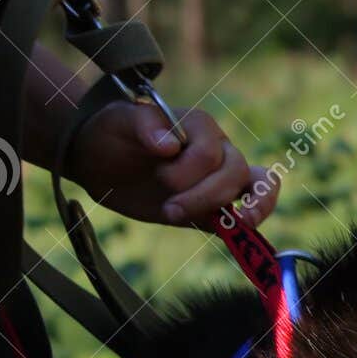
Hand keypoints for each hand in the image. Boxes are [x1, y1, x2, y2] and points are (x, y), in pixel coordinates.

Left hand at [68, 102, 279, 228]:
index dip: (188, 171)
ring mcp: (221, 178)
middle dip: (203, 197)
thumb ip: (144, 125)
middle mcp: (218, 148)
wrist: (102, 165)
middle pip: (235, 173)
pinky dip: (252, 224)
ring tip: (222, 224)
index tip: (158, 175)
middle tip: (168, 209)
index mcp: (199, 125)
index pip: (210, 153)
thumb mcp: (119, 123)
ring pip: (254, 190)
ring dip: (230, 211)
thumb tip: (170, 145)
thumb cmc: (112, 137)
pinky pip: (251, 212)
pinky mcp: (217, 206)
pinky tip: (243, 234)